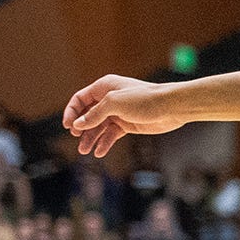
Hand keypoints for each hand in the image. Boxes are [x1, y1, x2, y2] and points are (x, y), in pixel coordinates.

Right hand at [63, 74, 180, 156]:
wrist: (171, 108)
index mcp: (104, 87)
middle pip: (88, 115)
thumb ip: (95, 114)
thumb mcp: (114, 103)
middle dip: (81, 127)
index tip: (68, 126)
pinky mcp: (127, 124)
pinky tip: (99, 152)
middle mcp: (109, 100)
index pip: (80, 99)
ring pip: (99, 127)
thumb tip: (78, 124)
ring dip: (91, 138)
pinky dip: (105, 143)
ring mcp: (118, 113)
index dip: (72, 112)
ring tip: (84, 151)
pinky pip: (111, 134)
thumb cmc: (145, 99)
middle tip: (77, 138)